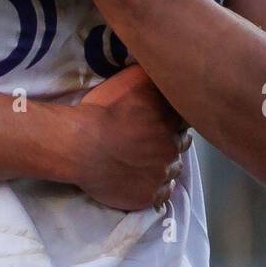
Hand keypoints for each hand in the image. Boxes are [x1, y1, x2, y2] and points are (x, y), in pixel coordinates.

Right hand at [73, 64, 191, 211]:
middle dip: (171, 141)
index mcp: (169, 119)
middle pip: (181, 144)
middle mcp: (172, 147)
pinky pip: (163, 193)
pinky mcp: (150, 195)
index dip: (174, 119)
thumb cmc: (101, 110)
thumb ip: (154, 78)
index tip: (163, 119)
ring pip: (174, 169)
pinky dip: (157, 187)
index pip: (186, 118)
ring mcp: (162, 173)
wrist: (79, 146)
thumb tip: (168, 71)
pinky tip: (144, 179)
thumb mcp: (130, 81)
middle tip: (152, 140)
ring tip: (146, 161)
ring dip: (164, 164)